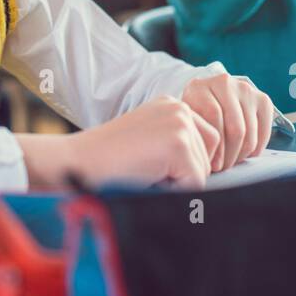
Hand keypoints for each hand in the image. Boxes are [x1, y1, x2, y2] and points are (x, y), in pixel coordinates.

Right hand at [18, 96, 219, 191]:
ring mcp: (179, 122)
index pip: (207, 140)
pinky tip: (148, 176)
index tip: (155, 164)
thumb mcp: (150, 143)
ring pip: (205, 168)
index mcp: (172, 105)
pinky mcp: (178, 142)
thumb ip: (179, 145)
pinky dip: (175, 190)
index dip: (186, 163)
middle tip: (151, 170)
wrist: (79, 162)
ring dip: (179, 180)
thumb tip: (216, 167)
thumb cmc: (111, 161)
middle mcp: (179, 107)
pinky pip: (196, 181)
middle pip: (212, 152)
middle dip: (187, 171)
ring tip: (147, 171)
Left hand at [181, 72, 271, 170]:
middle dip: (230, 155)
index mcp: (200, 86)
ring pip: (250, 134)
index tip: (213, 165)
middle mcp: (225, 83)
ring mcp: (246, 90)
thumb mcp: (189, 120)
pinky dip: (254, 150)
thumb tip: (211, 164)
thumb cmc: (196, 113)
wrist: (210, 95)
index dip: (216, 147)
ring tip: (230, 162)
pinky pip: (263, 134)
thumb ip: (196, 135)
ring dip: (241, 154)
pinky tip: (243, 154)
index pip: (214, 118)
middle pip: (236, 128)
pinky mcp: (263, 100)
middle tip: (223, 167)